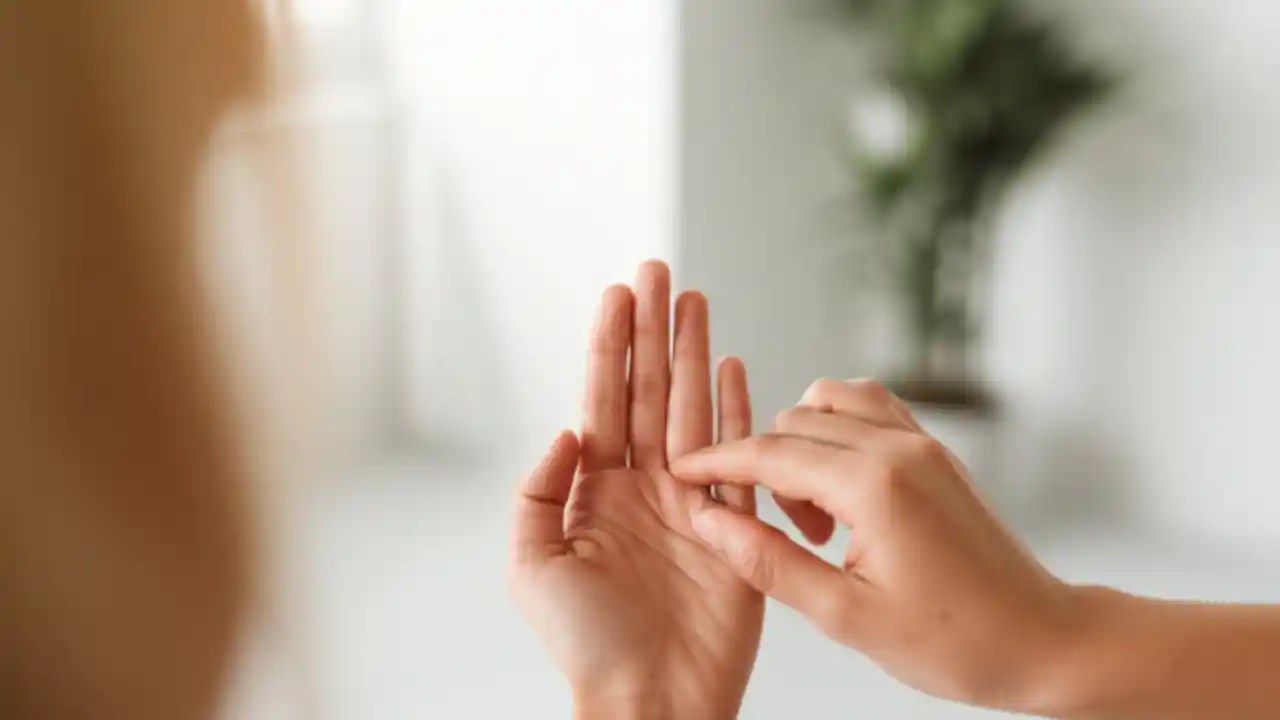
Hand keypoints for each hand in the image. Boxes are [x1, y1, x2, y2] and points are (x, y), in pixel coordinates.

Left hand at [509, 262, 762, 718]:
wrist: (651, 702)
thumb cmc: (587, 646)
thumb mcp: (535, 565)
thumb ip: (541, 491)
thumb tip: (568, 429)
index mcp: (596, 492)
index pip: (604, 400)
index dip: (610, 346)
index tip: (618, 292)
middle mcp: (645, 487)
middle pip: (651, 391)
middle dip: (653, 330)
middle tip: (658, 271)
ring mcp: (692, 503)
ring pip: (694, 409)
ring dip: (694, 353)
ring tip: (694, 299)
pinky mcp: (736, 528)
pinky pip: (740, 457)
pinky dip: (739, 410)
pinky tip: (734, 367)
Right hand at [671, 378, 1078, 713]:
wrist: (1043, 639)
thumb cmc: (955, 642)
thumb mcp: (847, 617)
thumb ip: (770, 562)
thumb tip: (709, 521)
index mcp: (875, 485)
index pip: (768, 454)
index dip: (715, 463)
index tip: (678, 476)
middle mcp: (898, 447)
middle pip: (793, 423)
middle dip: (762, 467)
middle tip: (783, 536)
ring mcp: (922, 442)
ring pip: (828, 403)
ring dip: (801, 445)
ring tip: (816, 516)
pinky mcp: (935, 450)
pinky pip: (869, 409)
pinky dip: (836, 433)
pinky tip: (841, 490)